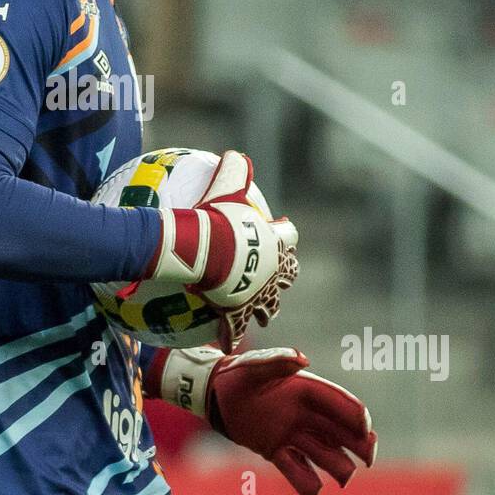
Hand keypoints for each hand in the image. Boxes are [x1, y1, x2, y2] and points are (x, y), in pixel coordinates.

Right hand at [122, 151, 299, 352]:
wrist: (206, 254)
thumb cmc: (217, 220)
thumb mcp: (225, 187)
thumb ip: (232, 170)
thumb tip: (233, 153)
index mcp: (273, 244)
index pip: (289, 236)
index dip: (286, 234)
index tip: (280, 230)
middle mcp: (272, 272)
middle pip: (288, 275)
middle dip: (284, 274)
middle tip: (276, 273)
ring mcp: (257, 296)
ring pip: (269, 306)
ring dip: (266, 307)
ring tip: (262, 312)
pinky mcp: (238, 314)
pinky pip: (233, 329)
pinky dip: (229, 335)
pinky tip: (224, 342)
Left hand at [147, 346, 376, 494]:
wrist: (214, 394)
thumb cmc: (236, 375)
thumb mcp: (252, 365)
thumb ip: (276, 361)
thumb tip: (303, 360)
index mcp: (304, 390)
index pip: (338, 402)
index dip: (354, 415)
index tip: (365, 429)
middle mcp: (305, 414)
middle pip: (341, 432)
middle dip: (360, 444)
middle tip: (368, 458)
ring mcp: (293, 434)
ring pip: (326, 455)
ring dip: (339, 467)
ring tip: (344, 478)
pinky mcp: (278, 451)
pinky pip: (298, 472)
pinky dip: (307, 485)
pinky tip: (312, 494)